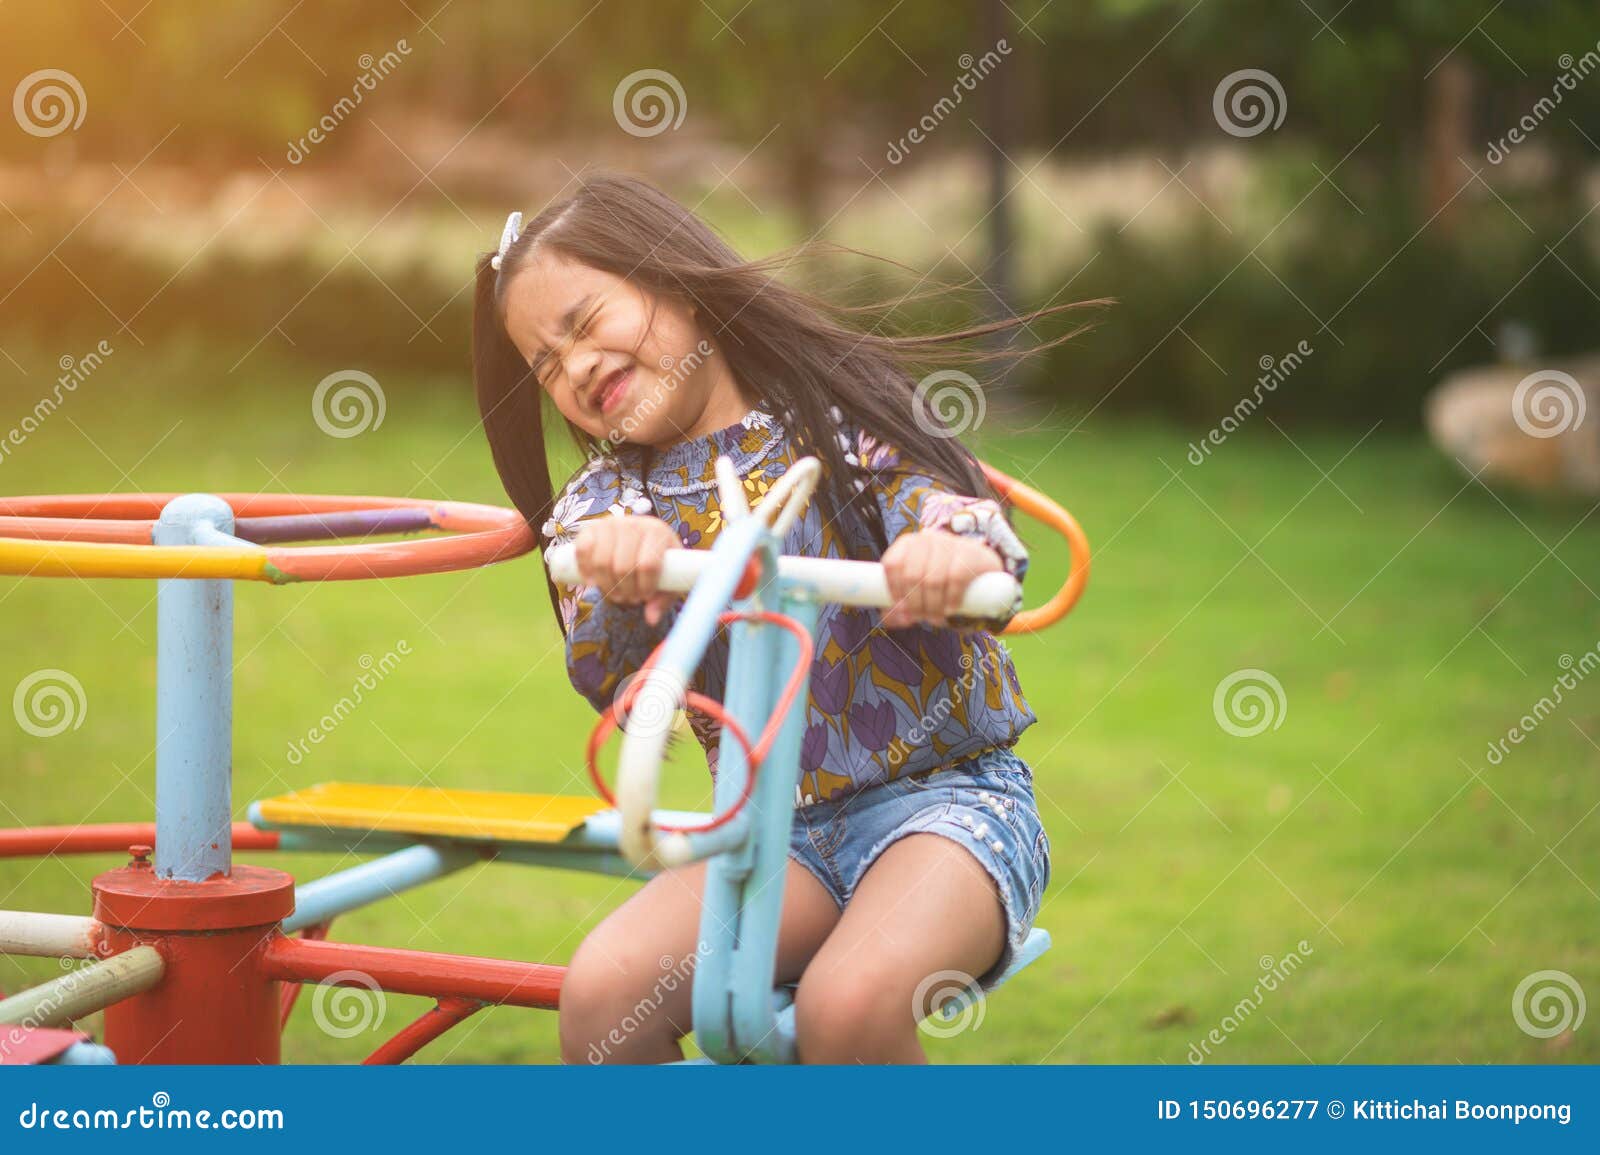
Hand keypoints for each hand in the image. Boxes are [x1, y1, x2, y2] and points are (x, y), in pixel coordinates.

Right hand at [574, 515, 680, 624]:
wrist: (642, 540)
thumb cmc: (659, 562)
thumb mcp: (669, 580)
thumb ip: (662, 600)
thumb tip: (651, 619)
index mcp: (657, 531)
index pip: (647, 564)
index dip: (644, 586)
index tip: (645, 596)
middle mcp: (633, 523)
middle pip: (623, 566)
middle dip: (625, 590)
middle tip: (629, 598)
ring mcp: (610, 524)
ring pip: (601, 561)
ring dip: (606, 585)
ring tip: (616, 593)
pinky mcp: (590, 528)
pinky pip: (582, 550)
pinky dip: (585, 570)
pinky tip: (593, 582)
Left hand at [880, 530, 1003, 628]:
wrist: (981, 571)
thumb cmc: (942, 580)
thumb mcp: (919, 588)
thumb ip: (902, 604)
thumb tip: (891, 619)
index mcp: (908, 543)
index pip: (892, 564)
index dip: (894, 590)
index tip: (902, 610)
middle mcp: (927, 538)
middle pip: (912, 575)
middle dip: (915, 604)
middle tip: (922, 618)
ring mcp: (950, 543)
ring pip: (933, 580)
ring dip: (933, 606)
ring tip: (936, 618)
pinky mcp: (971, 553)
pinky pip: (955, 578)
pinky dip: (951, 598)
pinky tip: (950, 609)